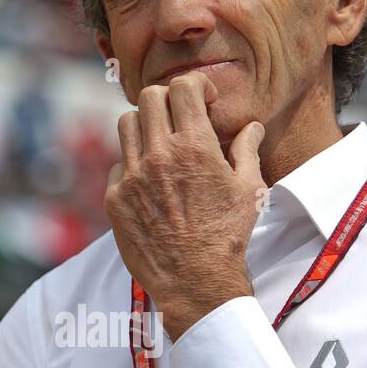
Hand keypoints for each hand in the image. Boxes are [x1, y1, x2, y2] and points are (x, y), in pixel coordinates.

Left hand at [105, 72, 266, 340]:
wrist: (195, 281)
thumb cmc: (228, 236)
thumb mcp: (249, 190)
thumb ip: (248, 150)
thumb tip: (251, 126)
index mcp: (194, 147)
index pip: (182, 88)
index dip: (195, 86)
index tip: (203, 98)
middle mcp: (158, 155)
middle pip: (149, 98)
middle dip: (168, 100)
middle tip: (181, 116)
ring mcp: (131, 176)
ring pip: (127, 125)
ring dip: (146, 126)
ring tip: (162, 143)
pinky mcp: (114, 197)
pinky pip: (118, 164)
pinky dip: (133, 164)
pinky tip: (151, 181)